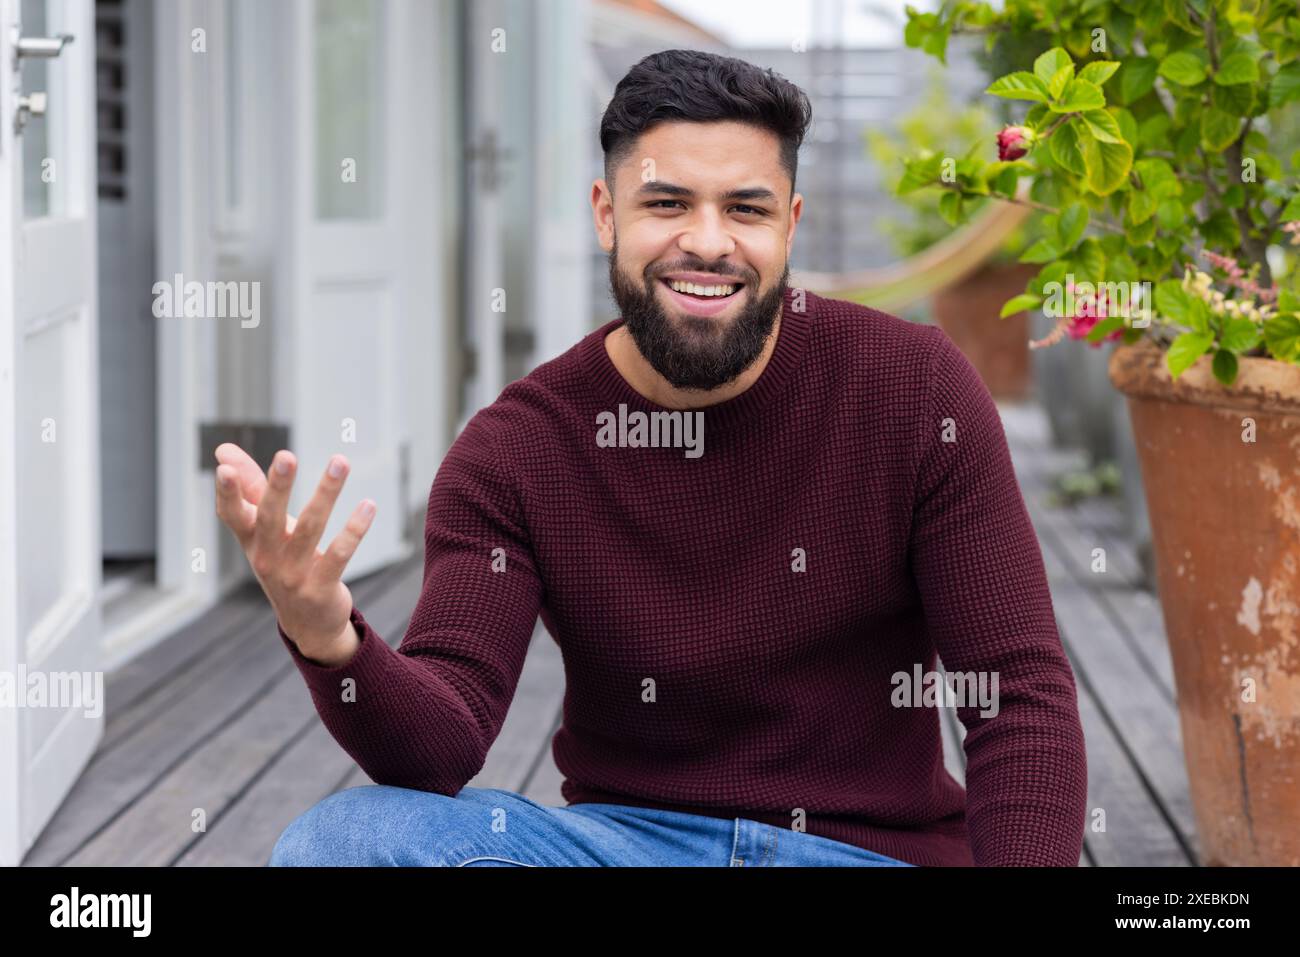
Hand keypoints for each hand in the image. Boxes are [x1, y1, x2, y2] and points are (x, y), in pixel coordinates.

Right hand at [213, 444, 375, 657]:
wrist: (308, 624)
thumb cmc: (284, 562)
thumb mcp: (265, 531)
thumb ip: (250, 488)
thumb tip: (223, 450)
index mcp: (251, 541)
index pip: (232, 515)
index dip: (227, 494)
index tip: (224, 468)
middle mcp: (267, 558)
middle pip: (269, 518)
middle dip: (277, 486)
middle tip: (287, 455)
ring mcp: (293, 576)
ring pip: (310, 528)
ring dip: (326, 493)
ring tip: (340, 461)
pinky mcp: (320, 588)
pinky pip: (338, 555)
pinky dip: (354, 530)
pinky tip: (368, 505)